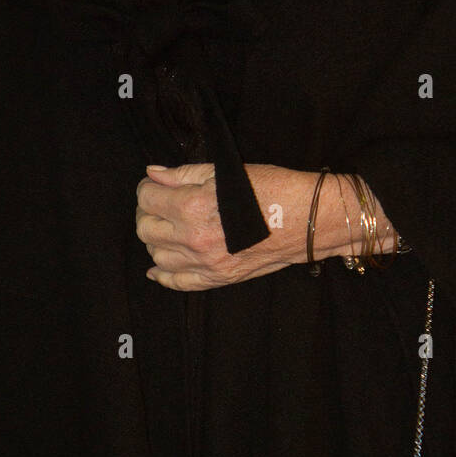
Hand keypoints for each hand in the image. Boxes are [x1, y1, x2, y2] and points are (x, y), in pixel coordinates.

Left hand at [135, 163, 398, 290]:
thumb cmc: (274, 187)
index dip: (148, 188)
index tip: (156, 184)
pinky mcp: (219, 279)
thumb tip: (153, 174)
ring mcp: (206, 264)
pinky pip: (179, 283)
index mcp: (195, 207)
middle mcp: (195, 239)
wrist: (309, 219)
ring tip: (169, 226)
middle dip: (147, 212)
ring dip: (156, 239)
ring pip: (157, 256)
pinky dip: (163, 274)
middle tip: (161, 202)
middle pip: (146, 229)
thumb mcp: (226, 173)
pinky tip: (160, 265)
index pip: (148, 199)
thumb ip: (183, 175)